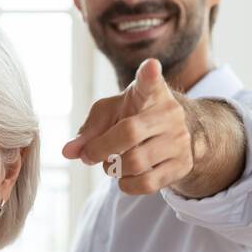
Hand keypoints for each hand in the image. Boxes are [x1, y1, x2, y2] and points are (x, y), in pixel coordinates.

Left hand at [63, 57, 195, 194]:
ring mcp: (180, 140)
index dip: (149, 74)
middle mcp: (170, 114)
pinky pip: (147, 183)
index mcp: (150, 93)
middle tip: (90, 155)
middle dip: (100, 149)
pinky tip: (125, 178)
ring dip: (113, 169)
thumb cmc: (132, 119)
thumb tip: (68, 152)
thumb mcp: (109, 116)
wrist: (170, 137)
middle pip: (129, 133)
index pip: (150, 82)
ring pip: (136, 163)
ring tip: (111, 165)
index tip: (150, 66)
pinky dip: (127, 185)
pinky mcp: (183, 165)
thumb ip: (88, 131)